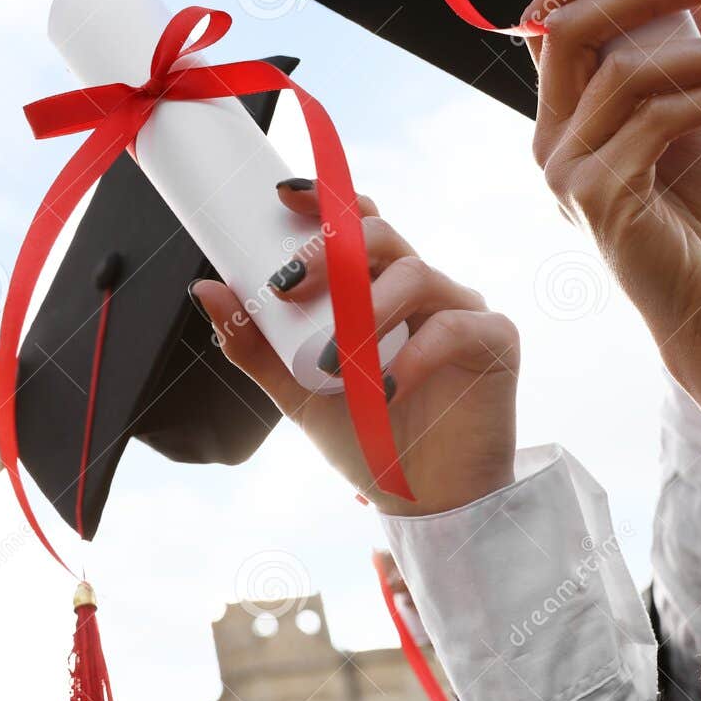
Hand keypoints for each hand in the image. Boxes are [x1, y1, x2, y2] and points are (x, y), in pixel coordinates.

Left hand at [192, 184, 518, 516]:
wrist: (424, 502)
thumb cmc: (368, 441)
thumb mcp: (299, 395)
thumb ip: (256, 347)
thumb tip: (204, 290)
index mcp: (378, 287)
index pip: (356, 224)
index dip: (325, 200)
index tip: (282, 198)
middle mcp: (421, 287)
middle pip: (382, 235)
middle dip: (330, 252)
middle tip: (285, 287)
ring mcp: (461, 308)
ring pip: (415, 274)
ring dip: (365, 311)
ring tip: (331, 362)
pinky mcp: (496, 340)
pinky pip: (453, 326)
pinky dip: (413, 356)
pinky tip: (386, 389)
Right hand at [524, 0, 700, 347]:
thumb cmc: (696, 207)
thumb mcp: (690, 112)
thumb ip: (678, 49)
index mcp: (559, 121)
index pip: (550, 28)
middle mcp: (548, 144)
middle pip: (575, 35)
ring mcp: (565, 173)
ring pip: (630, 74)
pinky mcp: (599, 196)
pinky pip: (658, 119)